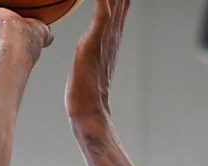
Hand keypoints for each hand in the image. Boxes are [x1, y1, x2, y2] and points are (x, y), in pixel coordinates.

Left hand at [65, 0, 129, 118]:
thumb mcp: (91, 57)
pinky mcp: (93, 44)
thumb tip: (91, 38)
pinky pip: (101, 14)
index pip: (121, 0)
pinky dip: (103, 0)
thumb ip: (94, 43)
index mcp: (112, 33)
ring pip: (114, 0)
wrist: (89, 111)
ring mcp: (105, 38)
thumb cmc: (86, 89)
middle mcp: (112, 32)